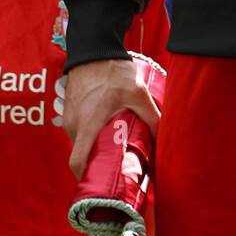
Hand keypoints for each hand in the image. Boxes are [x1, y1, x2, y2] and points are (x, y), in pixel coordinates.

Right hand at [63, 57, 161, 180]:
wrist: (93, 49)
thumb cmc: (112, 70)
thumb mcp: (137, 92)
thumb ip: (152, 116)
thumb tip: (165, 138)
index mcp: (87, 125)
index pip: (77, 162)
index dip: (85, 179)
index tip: (100, 186)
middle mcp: (74, 125)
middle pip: (82, 156)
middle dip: (97, 166)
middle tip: (117, 169)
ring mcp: (69, 118)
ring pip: (81, 143)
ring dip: (95, 149)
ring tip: (115, 149)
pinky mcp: (70, 110)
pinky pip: (79, 132)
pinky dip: (90, 136)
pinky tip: (107, 131)